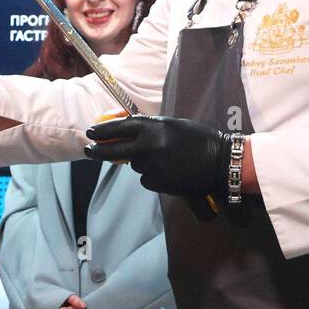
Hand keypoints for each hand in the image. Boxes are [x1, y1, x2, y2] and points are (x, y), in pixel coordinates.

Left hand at [84, 115, 231, 195]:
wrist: (221, 163)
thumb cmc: (200, 140)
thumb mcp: (174, 125)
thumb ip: (151, 128)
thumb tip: (126, 131)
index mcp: (155, 127)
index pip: (121, 127)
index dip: (103, 131)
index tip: (90, 132)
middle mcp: (150, 145)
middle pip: (115, 150)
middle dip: (98, 150)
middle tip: (88, 150)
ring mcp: (153, 165)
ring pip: (134, 165)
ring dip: (141, 162)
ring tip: (164, 160)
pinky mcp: (158, 182)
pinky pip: (146, 179)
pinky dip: (152, 176)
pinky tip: (169, 172)